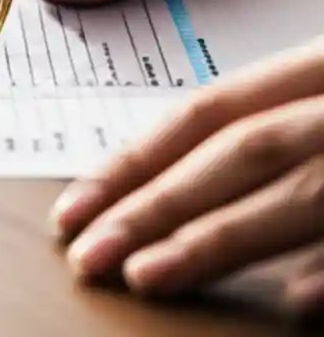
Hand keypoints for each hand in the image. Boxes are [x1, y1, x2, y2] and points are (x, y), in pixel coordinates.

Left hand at [50, 40, 323, 312]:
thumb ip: (265, 126)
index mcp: (314, 69)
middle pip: (236, 152)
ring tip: (147, 275)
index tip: (71, 212)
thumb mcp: (323, 91)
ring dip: (215, 238)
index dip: (131, 162)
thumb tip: (164, 184)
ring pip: (298, 192)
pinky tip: (291, 300)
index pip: (203, 114)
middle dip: (154, 206)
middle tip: (90, 255)